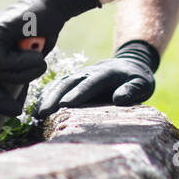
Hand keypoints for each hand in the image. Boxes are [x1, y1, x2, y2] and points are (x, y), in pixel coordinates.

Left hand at [0, 0, 99, 132]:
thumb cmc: (40, 38)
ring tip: (39, 62)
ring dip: (25, 73)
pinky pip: (5, 61)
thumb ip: (13, 82)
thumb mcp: (25, 67)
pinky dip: (26, 61)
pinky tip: (36, 50)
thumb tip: (7, 111)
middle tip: (16, 112)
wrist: (51, 9)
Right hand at [34, 39, 159, 118]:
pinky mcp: (73, 81)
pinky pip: (57, 86)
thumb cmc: (136, 79)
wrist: (129, 64)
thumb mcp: (142, 84)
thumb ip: (132, 90)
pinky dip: (46, 95)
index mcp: (105, 73)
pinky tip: (36, 109)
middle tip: (43, 113)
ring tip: (36, 114)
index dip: (77, 94)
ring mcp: (79, 75)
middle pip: (69, 83)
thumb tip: (119, 99)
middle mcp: (88, 72)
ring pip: (60, 84)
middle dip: (55, 97)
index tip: (65, 105)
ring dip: (47, 98)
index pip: (89, 84)